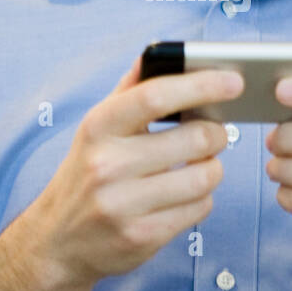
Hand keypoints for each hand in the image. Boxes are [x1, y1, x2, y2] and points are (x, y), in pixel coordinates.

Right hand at [0, 57, 244, 290]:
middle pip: (194, 139)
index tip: (233, 80)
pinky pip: (200, 209)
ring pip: (205, 177)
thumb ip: (130, 89)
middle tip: (214, 134)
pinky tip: (184, 195)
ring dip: (212, 169)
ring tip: (199, 166)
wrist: (57, 241)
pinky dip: (201, 199)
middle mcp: (107, 165)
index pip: (155, 97)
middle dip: (216, 134)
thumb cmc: (87, 172)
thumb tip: (162, 50)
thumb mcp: (97, 128)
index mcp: (98, 127)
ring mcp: (123, 204)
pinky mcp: (142, 237)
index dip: (201, 85)